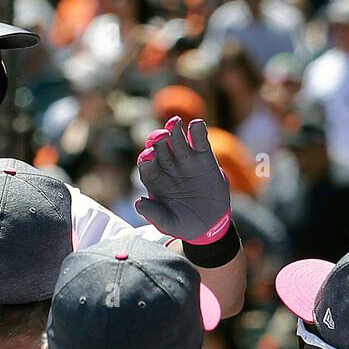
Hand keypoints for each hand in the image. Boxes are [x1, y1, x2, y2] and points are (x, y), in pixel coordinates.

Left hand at [135, 116, 231, 242]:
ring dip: (173, 129)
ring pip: (176, 139)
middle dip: (158, 139)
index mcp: (155, 180)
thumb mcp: (168, 224)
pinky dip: (197, 130)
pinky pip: (199, 139)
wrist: (210, 225)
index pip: (146, 164)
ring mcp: (186, 160)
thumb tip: (138, 203)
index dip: (146, 159)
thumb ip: (154, 214)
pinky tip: (196, 125)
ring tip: (175, 123)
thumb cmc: (184, 225)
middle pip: (159, 147)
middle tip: (160, 137)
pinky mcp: (204, 158)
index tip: (148, 157)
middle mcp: (168, 166)